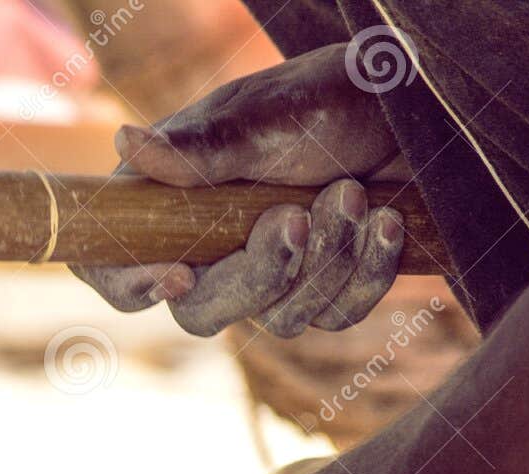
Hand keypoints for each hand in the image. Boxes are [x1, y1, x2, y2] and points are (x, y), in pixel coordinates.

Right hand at [75, 42, 408, 337]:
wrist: (413, 110)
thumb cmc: (328, 98)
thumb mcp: (264, 119)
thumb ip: (201, 149)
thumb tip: (124, 143)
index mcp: (169, 203)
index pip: (115, 269)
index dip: (131, 286)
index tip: (179, 274)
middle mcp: (209, 248)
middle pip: (202, 312)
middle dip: (257, 274)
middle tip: (295, 217)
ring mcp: (267, 276)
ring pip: (279, 320)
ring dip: (324, 263)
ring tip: (352, 192)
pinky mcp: (322, 290)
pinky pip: (336, 314)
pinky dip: (365, 272)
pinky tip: (385, 220)